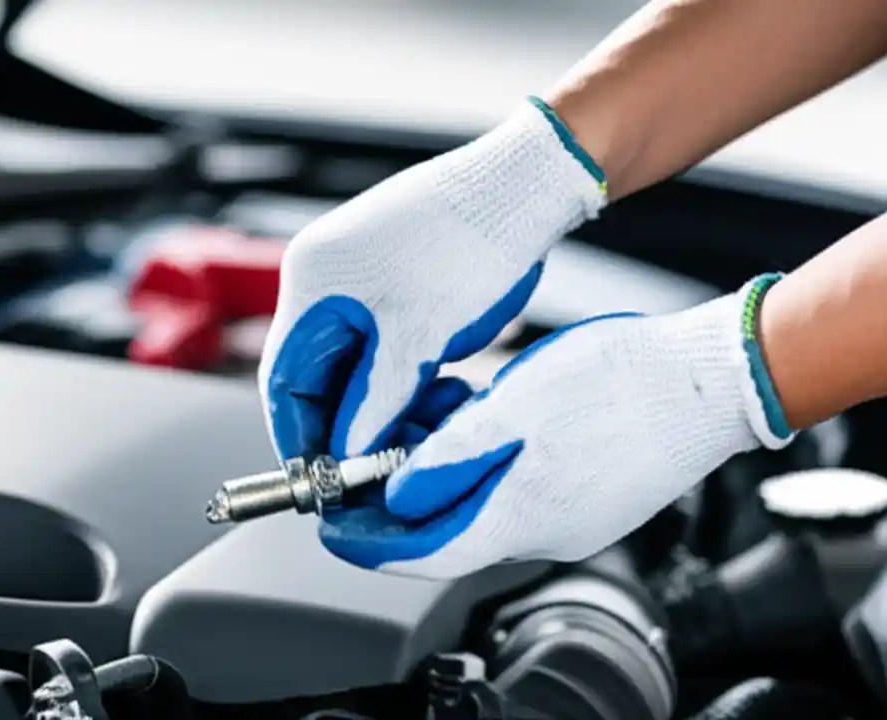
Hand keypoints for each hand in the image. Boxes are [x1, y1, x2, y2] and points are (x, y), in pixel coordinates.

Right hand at [259, 102, 605, 461]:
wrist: (527, 183)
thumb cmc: (469, 248)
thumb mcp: (419, 339)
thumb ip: (375, 403)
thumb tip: (345, 457)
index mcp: (312, 284)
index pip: (283, 380)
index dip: (300, 436)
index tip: (324, 481)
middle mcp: (325, 280)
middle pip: (318, 375)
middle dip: (349, 425)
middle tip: (382, 467)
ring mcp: (360, 278)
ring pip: (356, 366)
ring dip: (384, 406)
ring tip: (427, 433)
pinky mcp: (394, 282)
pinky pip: (384, 347)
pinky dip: (404, 380)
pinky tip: (440, 398)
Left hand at [320, 293, 775, 578]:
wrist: (713, 378)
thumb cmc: (621, 382)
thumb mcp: (510, 407)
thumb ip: (445, 459)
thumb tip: (396, 496)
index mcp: (519, 516)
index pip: (419, 552)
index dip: (365, 539)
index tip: (327, 521)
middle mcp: (544, 531)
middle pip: (446, 529)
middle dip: (397, 495)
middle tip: (364, 458)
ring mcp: (571, 517)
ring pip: (480, 504)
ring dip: (440, 470)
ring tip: (419, 417)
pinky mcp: (589, 498)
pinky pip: (515, 490)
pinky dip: (481, 462)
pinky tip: (473, 417)